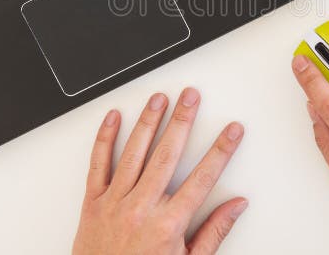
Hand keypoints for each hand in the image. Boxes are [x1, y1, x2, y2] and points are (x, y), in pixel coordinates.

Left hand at [73, 88, 247, 254]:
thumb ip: (214, 232)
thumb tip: (236, 206)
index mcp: (168, 225)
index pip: (202, 178)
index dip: (220, 151)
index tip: (232, 131)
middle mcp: (141, 209)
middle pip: (166, 155)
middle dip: (182, 121)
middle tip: (192, 97)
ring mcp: (115, 204)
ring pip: (133, 153)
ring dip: (148, 122)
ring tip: (159, 98)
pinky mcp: (93, 204)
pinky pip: (98, 165)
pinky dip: (104, 139)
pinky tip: (113, 118)